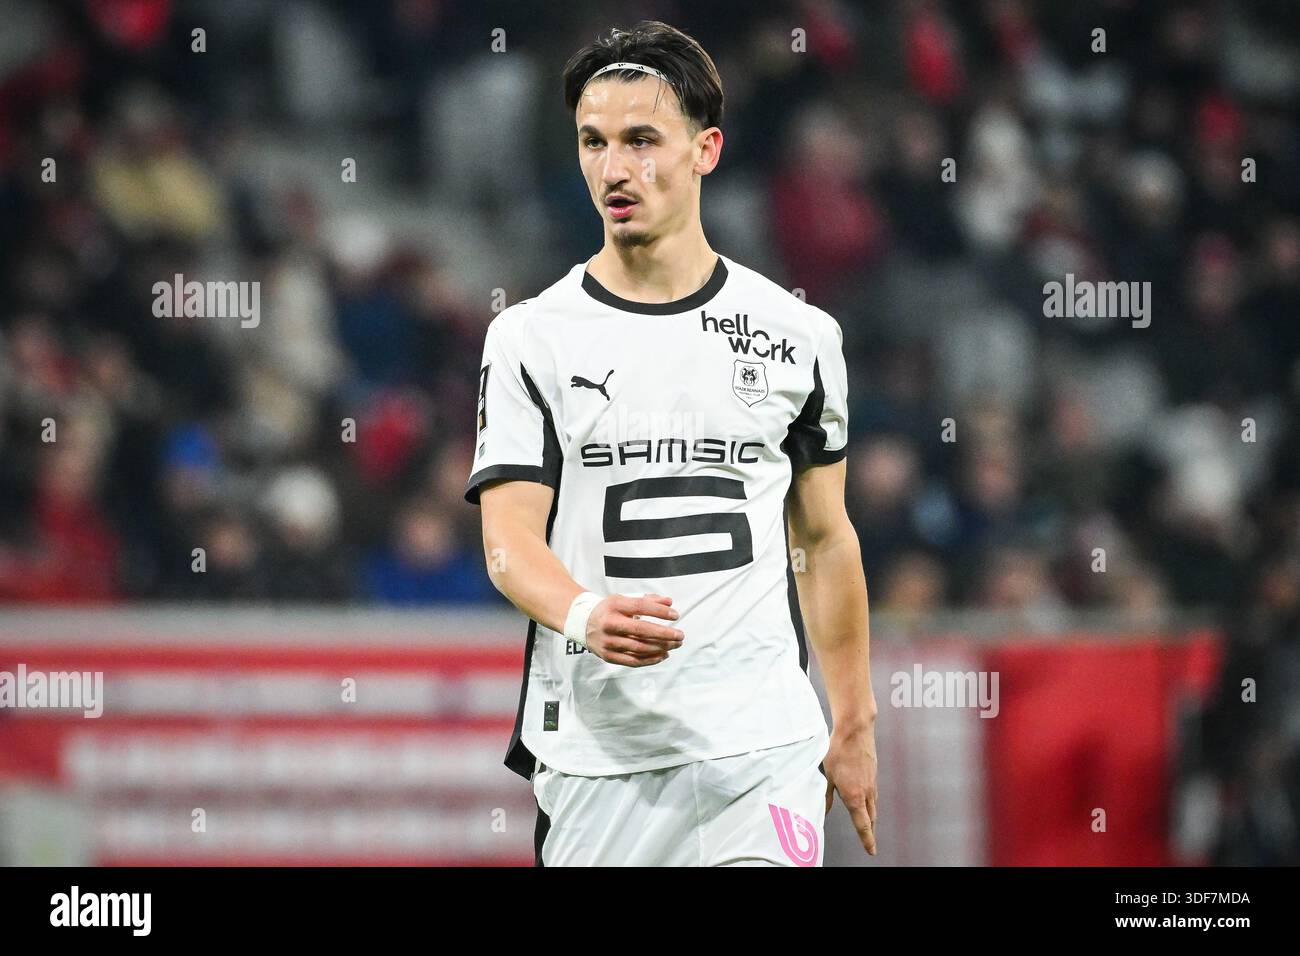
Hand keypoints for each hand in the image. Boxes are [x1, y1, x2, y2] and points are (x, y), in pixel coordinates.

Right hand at [584, 593, 683, 666]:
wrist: (581, 623)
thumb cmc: (608, 611)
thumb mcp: (624, 600)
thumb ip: (648, 600)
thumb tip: (669, 602)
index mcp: (614, 606)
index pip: (640, 607)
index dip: (660, 611)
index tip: (675, 615)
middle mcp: (610, 624)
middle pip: (641, 630)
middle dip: (664, 634)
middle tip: (680, 635)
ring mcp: (608, 642)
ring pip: (639, 647)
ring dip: (661, 647)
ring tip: (675, 644)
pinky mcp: (608, 656)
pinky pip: (633, 660)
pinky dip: (650, 659)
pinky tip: (663, 655)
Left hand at [824, 721, 877, 854]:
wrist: (855, 729)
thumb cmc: (838, 751)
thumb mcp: (827, 775)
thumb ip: (827, 795)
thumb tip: (825, 810)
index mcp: (854, 796)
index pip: (863, 825)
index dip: (867, 839)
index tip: (872, 851)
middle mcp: (867, 792)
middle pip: (871, 818)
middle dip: (870, 831)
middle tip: (870, 842)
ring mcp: (872, 782)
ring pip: (873, 805)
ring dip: (871, 816)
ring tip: (868, 823)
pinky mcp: (874, 772)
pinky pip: (873, 792)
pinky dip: (870, 801)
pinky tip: (866, 799)